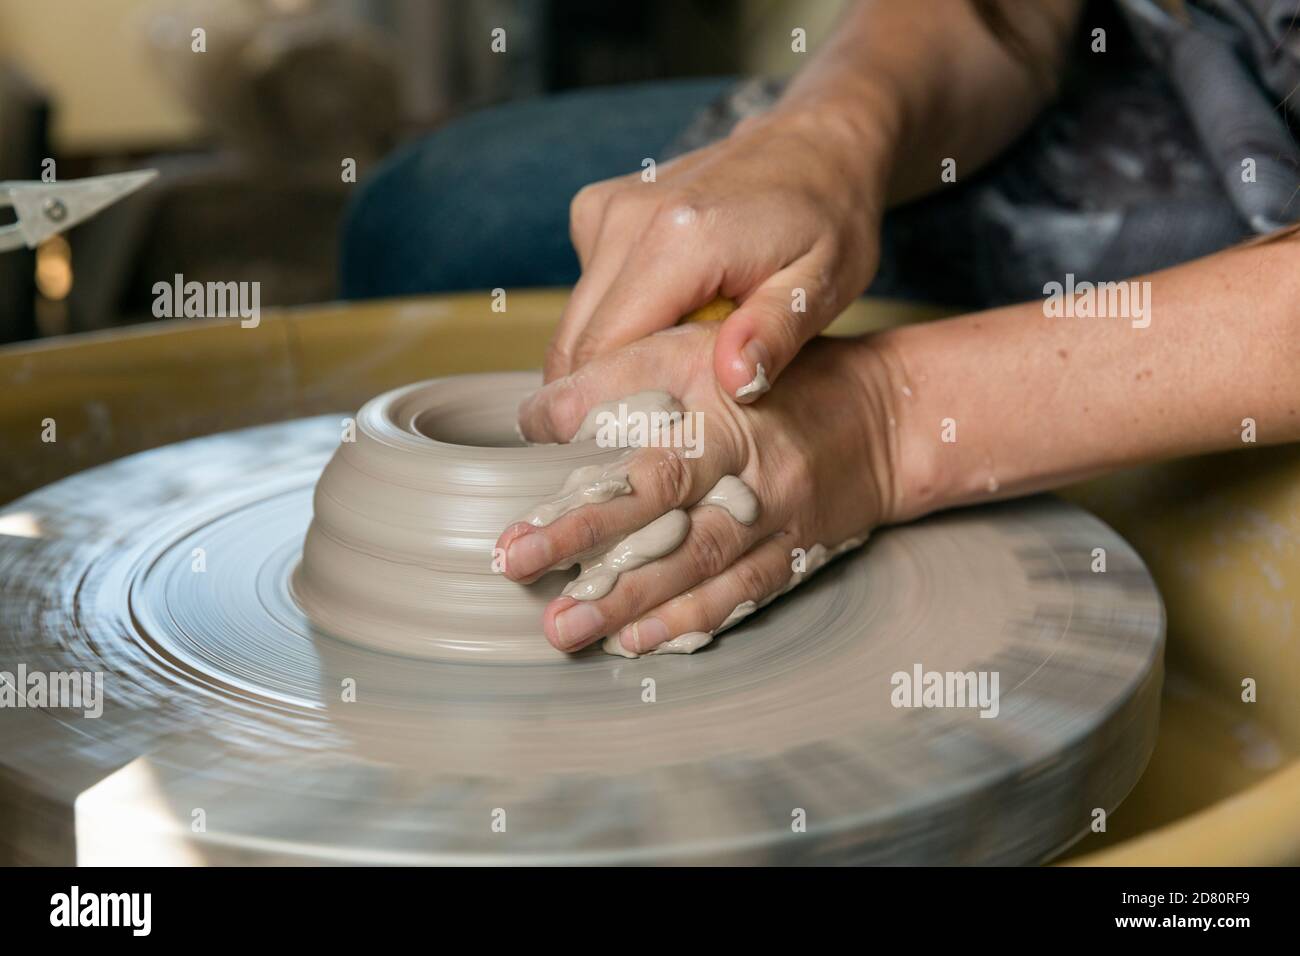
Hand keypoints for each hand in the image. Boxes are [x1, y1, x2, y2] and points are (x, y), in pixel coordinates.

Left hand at [498, 323, 899, 653]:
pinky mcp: (794, 553)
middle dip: (586, 547)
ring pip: (698, 566)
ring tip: (564, 628)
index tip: (518, 524)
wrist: (882, 419)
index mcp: (722, 412)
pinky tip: (634, 641)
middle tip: (518, 571)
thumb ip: (617, 376)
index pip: (645, 458)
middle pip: (664, 515)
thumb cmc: (771, 377)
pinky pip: (739, 596)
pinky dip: (686, 621)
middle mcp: (751, 467)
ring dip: (628, 601)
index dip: (582, 496)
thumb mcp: (698, 353)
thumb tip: (534, 419)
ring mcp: (776, 517)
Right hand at [547, 106, 888, 401]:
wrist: (816, 145)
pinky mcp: (599, 208)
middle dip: (605, 394)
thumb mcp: (822, 287)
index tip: (645, 449)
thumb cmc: (828, 220)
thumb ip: (775, 334)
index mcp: (681, 238)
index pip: (606, 354)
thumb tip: (732, 380)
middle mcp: (629, 216)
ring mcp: (607, 207)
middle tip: (656, 431)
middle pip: (576, 343)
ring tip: (673, 370)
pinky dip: (617, 320)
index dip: (615, 410)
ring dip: (612, 358)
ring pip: (575, 323)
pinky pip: (587, 293)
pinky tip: (669, 317)